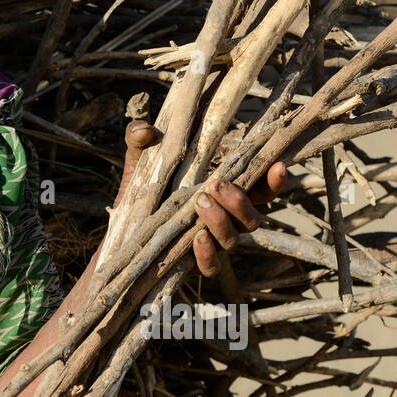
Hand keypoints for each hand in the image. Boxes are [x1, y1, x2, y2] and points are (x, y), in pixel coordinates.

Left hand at [116, 120, 286, 277]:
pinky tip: (197, 238)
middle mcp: (224, 220)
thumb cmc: (140, 188)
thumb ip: (140, 140)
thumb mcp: (140, 159)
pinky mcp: (193, 263)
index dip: (273, 181)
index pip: (260, 190)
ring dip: (221, 221)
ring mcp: (211, 242)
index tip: (277, 166)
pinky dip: (208, 254)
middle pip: (252, 217)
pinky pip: (211, 266)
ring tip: (200, 202)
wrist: (119, 228)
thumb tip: (144, 130)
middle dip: (238, 200)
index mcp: (223, 194)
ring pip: (234, 239)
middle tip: (214, 184)